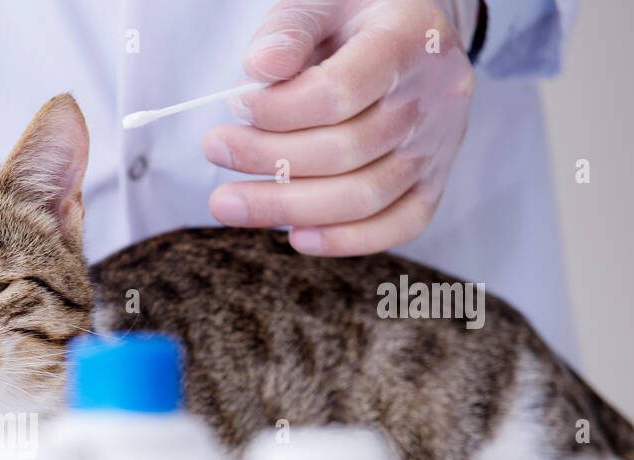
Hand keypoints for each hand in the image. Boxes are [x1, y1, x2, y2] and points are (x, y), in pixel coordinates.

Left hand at [204, 0, 480, 255]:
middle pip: (348, 150)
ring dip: (287, 207)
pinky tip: (296, 237)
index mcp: (409, 38)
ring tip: (229, 203)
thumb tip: (259, 68)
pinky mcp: (434, 178)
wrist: (414, 26)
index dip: (278, 109)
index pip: (340, 91)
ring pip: (367, 195)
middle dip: (268, 158)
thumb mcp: (320, 0)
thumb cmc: (356, 16)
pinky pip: (402, 223)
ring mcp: (440, 141)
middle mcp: (435, 94)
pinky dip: (347, 240)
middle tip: (214, 149)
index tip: (236, 102)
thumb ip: (289, 28)